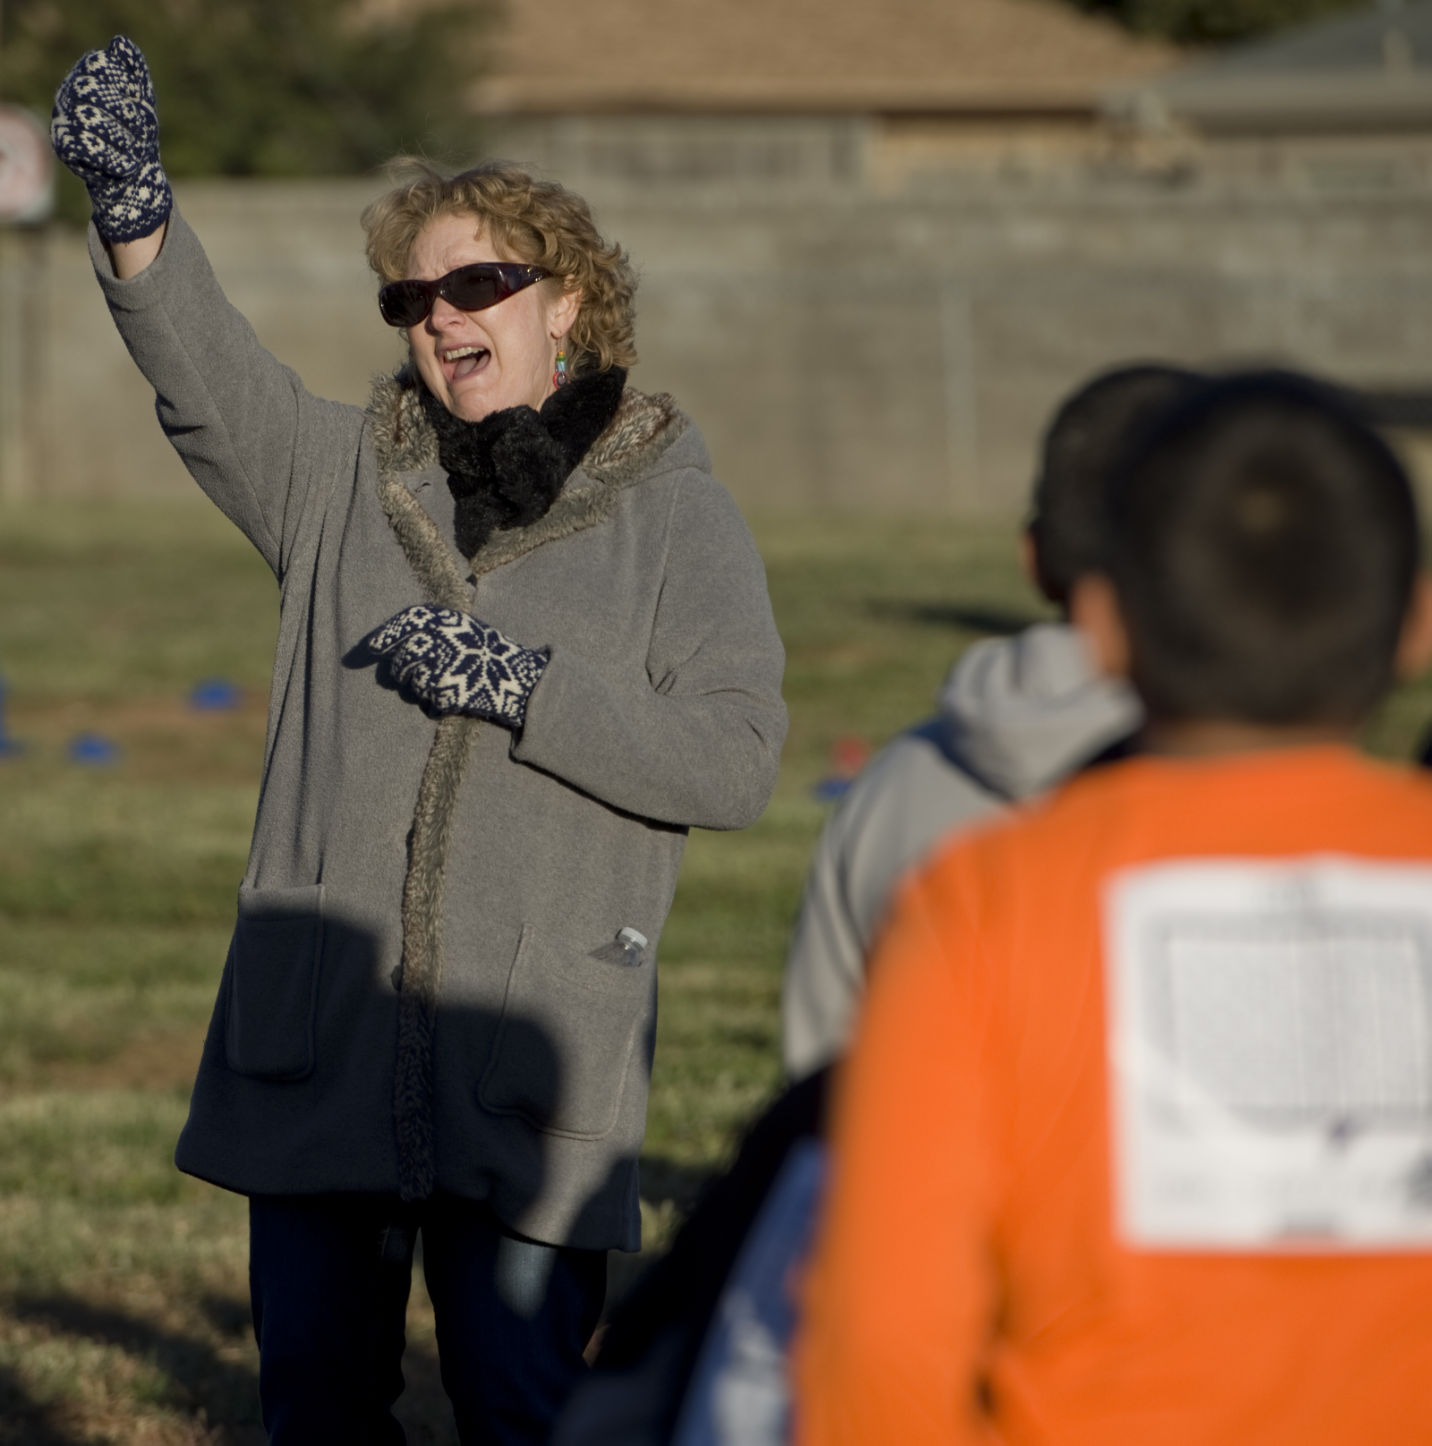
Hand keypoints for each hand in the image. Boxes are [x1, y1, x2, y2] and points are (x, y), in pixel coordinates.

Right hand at [51, 35, 171, 243]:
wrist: (136, 177)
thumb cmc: (138, 134)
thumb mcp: (142, 101)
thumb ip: (134, 72)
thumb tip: (121, 43)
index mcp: (87, 77)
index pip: (101, 64)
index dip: (126, 85)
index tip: (141, 105)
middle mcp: (69, 93)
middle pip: (94, 91)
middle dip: (127, 114)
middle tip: (141, 132)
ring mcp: (63, 118)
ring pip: (91, 119)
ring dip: (124, 139)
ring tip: (134, 151)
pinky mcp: (64, 146)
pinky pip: (87, 145)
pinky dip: (113, 158)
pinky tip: (123, 165)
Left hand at [366, 605, 547, 727]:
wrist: (520, 680)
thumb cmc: (491, 654)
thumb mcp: (466, 630)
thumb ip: (434, 629)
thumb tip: (393, 641)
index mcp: (447, 621)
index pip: (407, 622)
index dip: (387, 635)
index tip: (371, 648)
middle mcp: (441, 641)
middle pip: (403, 660)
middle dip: (402, 671)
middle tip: (412, 674)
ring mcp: (443, 667)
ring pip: (414, 684)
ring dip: (424, 688)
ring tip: (448, 683)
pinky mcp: (447, 692)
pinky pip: (430, 703)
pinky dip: (438, 705)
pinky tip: (456, 697)